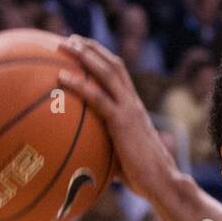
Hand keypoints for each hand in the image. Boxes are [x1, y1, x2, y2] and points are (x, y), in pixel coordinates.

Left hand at [56, 37, 177, 202]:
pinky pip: (97, 97)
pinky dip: (78, 84)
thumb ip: (103, 149)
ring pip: (107, 72)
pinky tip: (60, 77)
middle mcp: (132, 103)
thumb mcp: (119, 157)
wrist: (161, 181)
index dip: (102, 58)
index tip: (83, 49)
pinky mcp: (122, 121)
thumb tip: (80, 157)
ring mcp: (129, 109)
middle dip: (92, 48)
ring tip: (64, 45)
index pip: (119, 74)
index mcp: (133, 108)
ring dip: (85, 55)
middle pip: (113, 65)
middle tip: (70, 39)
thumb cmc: (141, 177)